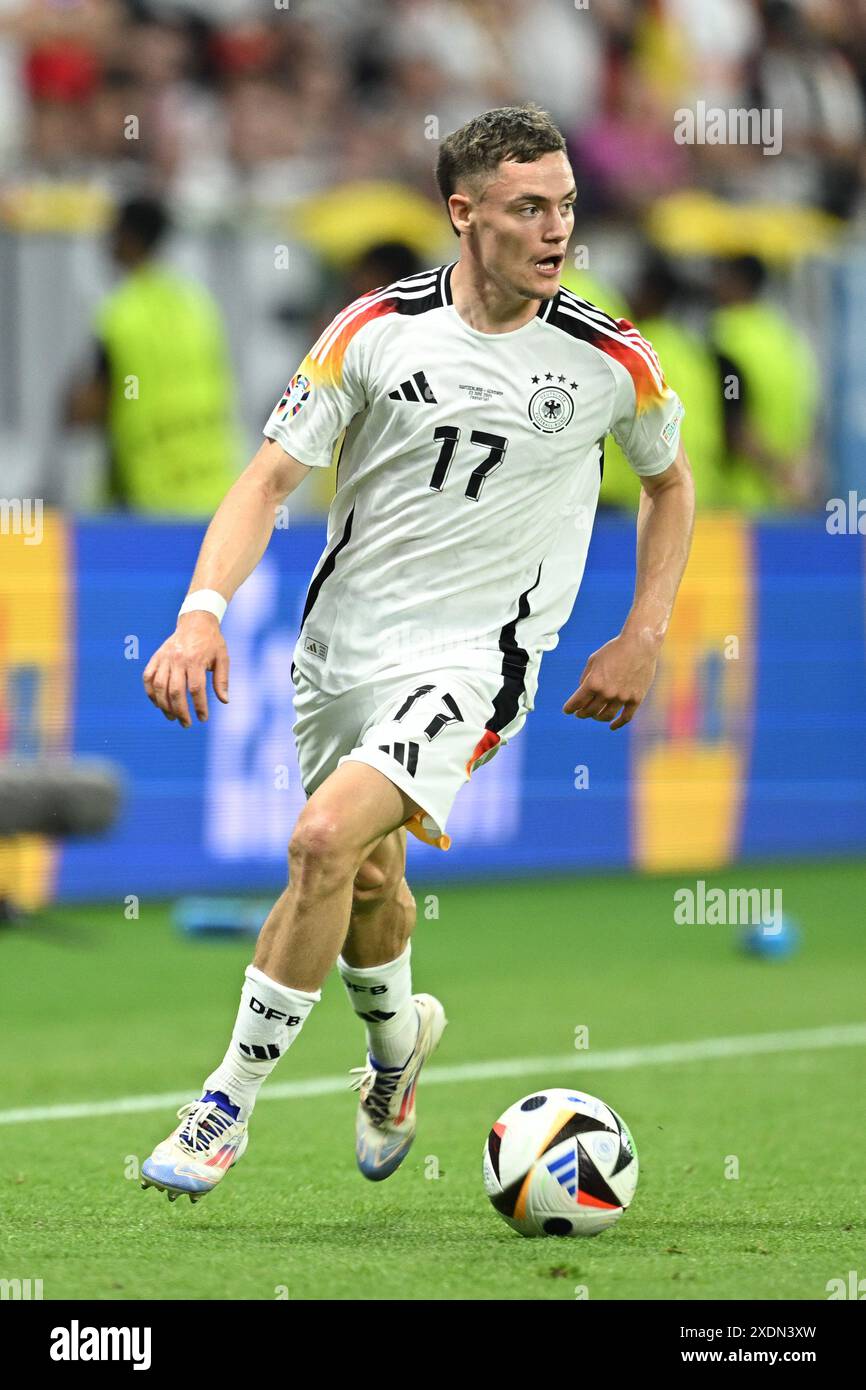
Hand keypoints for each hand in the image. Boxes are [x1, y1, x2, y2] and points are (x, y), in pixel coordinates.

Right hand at [143, 612, 228, 727]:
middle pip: (175, 691)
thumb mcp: (223, 658)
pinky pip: (148, 678)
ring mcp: (164, 658)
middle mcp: (178, 659)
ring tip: (172, 717)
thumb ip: (222, 680)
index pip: (196, 689)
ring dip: (164, 706)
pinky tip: (158, 704)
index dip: (199, 706)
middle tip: (186, 724)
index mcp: (196, 660)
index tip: (203, 718)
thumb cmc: (212, 643)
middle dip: (180, 711)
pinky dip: (150, 693)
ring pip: (159, 687)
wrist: (196, 622)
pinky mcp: (156, 657)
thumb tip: (224, 701)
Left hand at [562, 631, 658, 730]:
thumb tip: (582, 694)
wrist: (640, 644)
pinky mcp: (636, 699)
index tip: (567, 710)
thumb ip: (586, 678)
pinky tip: (612, 726)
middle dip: (582, 713)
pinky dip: (617, 724)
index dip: (569, 708)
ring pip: (606, 716)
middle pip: (590, 711)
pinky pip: (625, 717)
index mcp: (593, 682)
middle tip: (580, 713)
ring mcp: (622, 697)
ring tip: (595, 716)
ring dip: (597, 718)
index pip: (576, 702)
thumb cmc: (615, 650)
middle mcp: (607, 693)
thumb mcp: (593, 660)